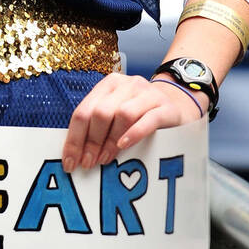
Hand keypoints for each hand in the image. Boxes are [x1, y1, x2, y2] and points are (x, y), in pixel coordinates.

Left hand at [61, 72, 204, 172]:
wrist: (178, 105)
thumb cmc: (141, 114)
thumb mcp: (116, 115)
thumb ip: (98, 127)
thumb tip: (77, 154)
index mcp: (108, 85)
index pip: (83, 111)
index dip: (74, 138)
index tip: (70, 162)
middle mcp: (126, 85)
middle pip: (100, 112)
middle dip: (91, 141)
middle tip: (89, 163)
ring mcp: (147, 94)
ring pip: (122, 114)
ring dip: (110, 140)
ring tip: (106, 159)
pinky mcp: (165, 107)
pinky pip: (147, 120)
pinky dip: (133, 133)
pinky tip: (124, 145)